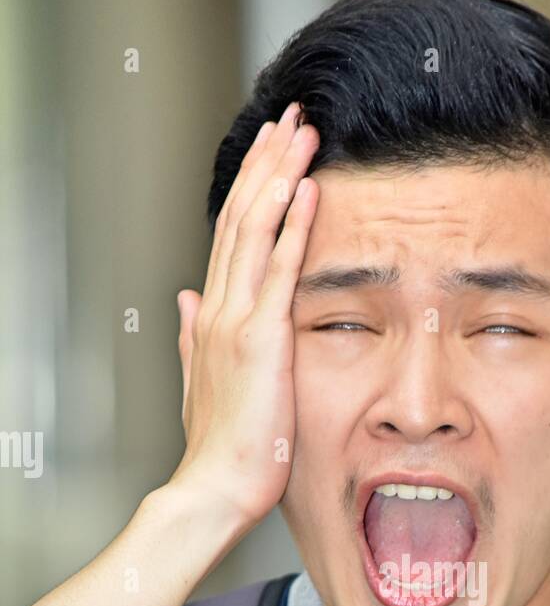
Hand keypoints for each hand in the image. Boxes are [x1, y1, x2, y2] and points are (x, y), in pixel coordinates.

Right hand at [172, 102, 319, 528]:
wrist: (213, 488)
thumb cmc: (221, 448)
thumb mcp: (204, 382)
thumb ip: (193, 335)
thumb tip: (184, 297)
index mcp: (211, 316)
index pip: (232, 235)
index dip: (251, 187)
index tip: (272, 151)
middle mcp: (218, 308)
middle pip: (241, 216)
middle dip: (266, 162)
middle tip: (291, 117)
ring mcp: (235, 320)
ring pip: (255, 229)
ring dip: (280, 176)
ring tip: (303, 133)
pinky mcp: (258, 339)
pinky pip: (279, 271)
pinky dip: (294, 227)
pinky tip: (309, 190)